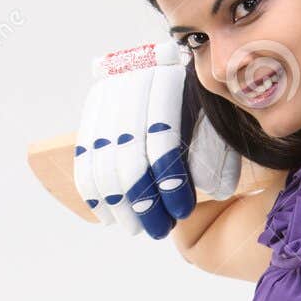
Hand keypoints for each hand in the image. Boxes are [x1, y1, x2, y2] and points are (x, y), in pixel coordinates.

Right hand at [74, 40, 240, 238]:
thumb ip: (216, 149)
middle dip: (144, 201)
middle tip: (159, 231)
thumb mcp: (216, 118)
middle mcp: (132, 85)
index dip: (171, 181)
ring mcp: (108, 98)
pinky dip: (94, 193)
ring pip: (103, 161)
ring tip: (136, 229)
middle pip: (129, 154)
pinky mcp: (92, 112)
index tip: (182, 212)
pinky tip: (108, 218)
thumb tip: (213, 189)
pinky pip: (84, 159)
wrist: (174, 69)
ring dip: (120, 204)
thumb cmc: (202, 103)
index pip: (162, 138)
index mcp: (169, 80)